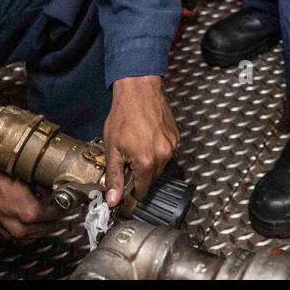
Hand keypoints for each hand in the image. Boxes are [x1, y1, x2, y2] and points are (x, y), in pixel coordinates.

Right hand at [0, 153, 63, 238]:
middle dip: (57, 214)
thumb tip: (56, 185)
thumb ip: (42, 185)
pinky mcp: (2, 234)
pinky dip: (30, 226)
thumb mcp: (24, 176)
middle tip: (60, 201)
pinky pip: (23, 233)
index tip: (70, 197)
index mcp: (31, 213)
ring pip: (38, 232)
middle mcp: (22, 228)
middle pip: (51, 226)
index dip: (66, 204)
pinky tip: (30, 213)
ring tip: (48, 207)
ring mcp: (11, 233)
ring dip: (45, 222)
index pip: (59, 213)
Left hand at [103, 75, 177, 205]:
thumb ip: (115, 176)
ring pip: (161, 165)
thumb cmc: (123, 115)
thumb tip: (113, 200)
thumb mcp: (112, 147)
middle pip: (152, 179)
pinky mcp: (176, 137)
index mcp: (146, 162)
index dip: (133, 190)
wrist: (139, 90)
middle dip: (141, 174)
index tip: (126, 185)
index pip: (143, 190)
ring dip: (151, 162)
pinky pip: (167, 152)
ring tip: (138, 146)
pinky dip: (158, 150)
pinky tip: (148, 138)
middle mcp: (163, 156)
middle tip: (129, 160)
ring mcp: (172, 146)